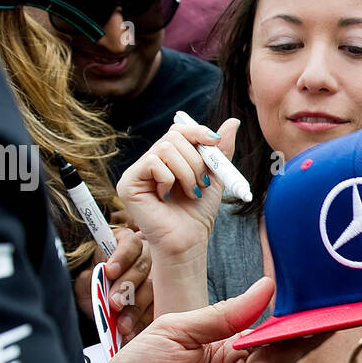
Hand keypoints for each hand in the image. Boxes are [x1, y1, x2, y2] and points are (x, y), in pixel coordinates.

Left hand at [73, 227, 154, 344]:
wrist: (100, 298)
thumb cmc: (94, 283)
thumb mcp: (86, 278)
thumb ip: (90, 280)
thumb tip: (97, 286)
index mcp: (125, 242)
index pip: (129, 244)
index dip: (121, 258)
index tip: (109, 272)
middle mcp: (146, 255)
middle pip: (143, 267)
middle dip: (127, 287)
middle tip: (114, 303)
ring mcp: (158, 275)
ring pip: (152, 289)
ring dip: (136, 308)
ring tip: (123, 324)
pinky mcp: (163, 296)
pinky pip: (157, 307)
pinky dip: (144, 320)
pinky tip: (134, 330)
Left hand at [92, 278, 316, 362]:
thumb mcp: (176, 330)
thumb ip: (222, 315)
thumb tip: (266, 287)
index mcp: (223, 353)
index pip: (265, 336)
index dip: (288, 324)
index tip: (314, 307)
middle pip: (274, 359)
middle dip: (297, 341)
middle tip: (321, 322)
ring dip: (281, 362)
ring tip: (295, 339)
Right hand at [117, 117, 240, 269]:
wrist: (188, 241)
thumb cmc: (198, 214)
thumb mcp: (214, 177)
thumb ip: (220, 151)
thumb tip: (233, 121)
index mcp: (167, 159)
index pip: (178, 131)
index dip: (197, 132)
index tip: (214, 143)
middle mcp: (149, 162)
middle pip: (173, 137)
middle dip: (195, 159)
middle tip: (202, 183)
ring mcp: (136, 172)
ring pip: (165, 149)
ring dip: (186, 172)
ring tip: (190, 192)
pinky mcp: (127, 183)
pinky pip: (153, 162)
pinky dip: (169, 179)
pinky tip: (167, 197)